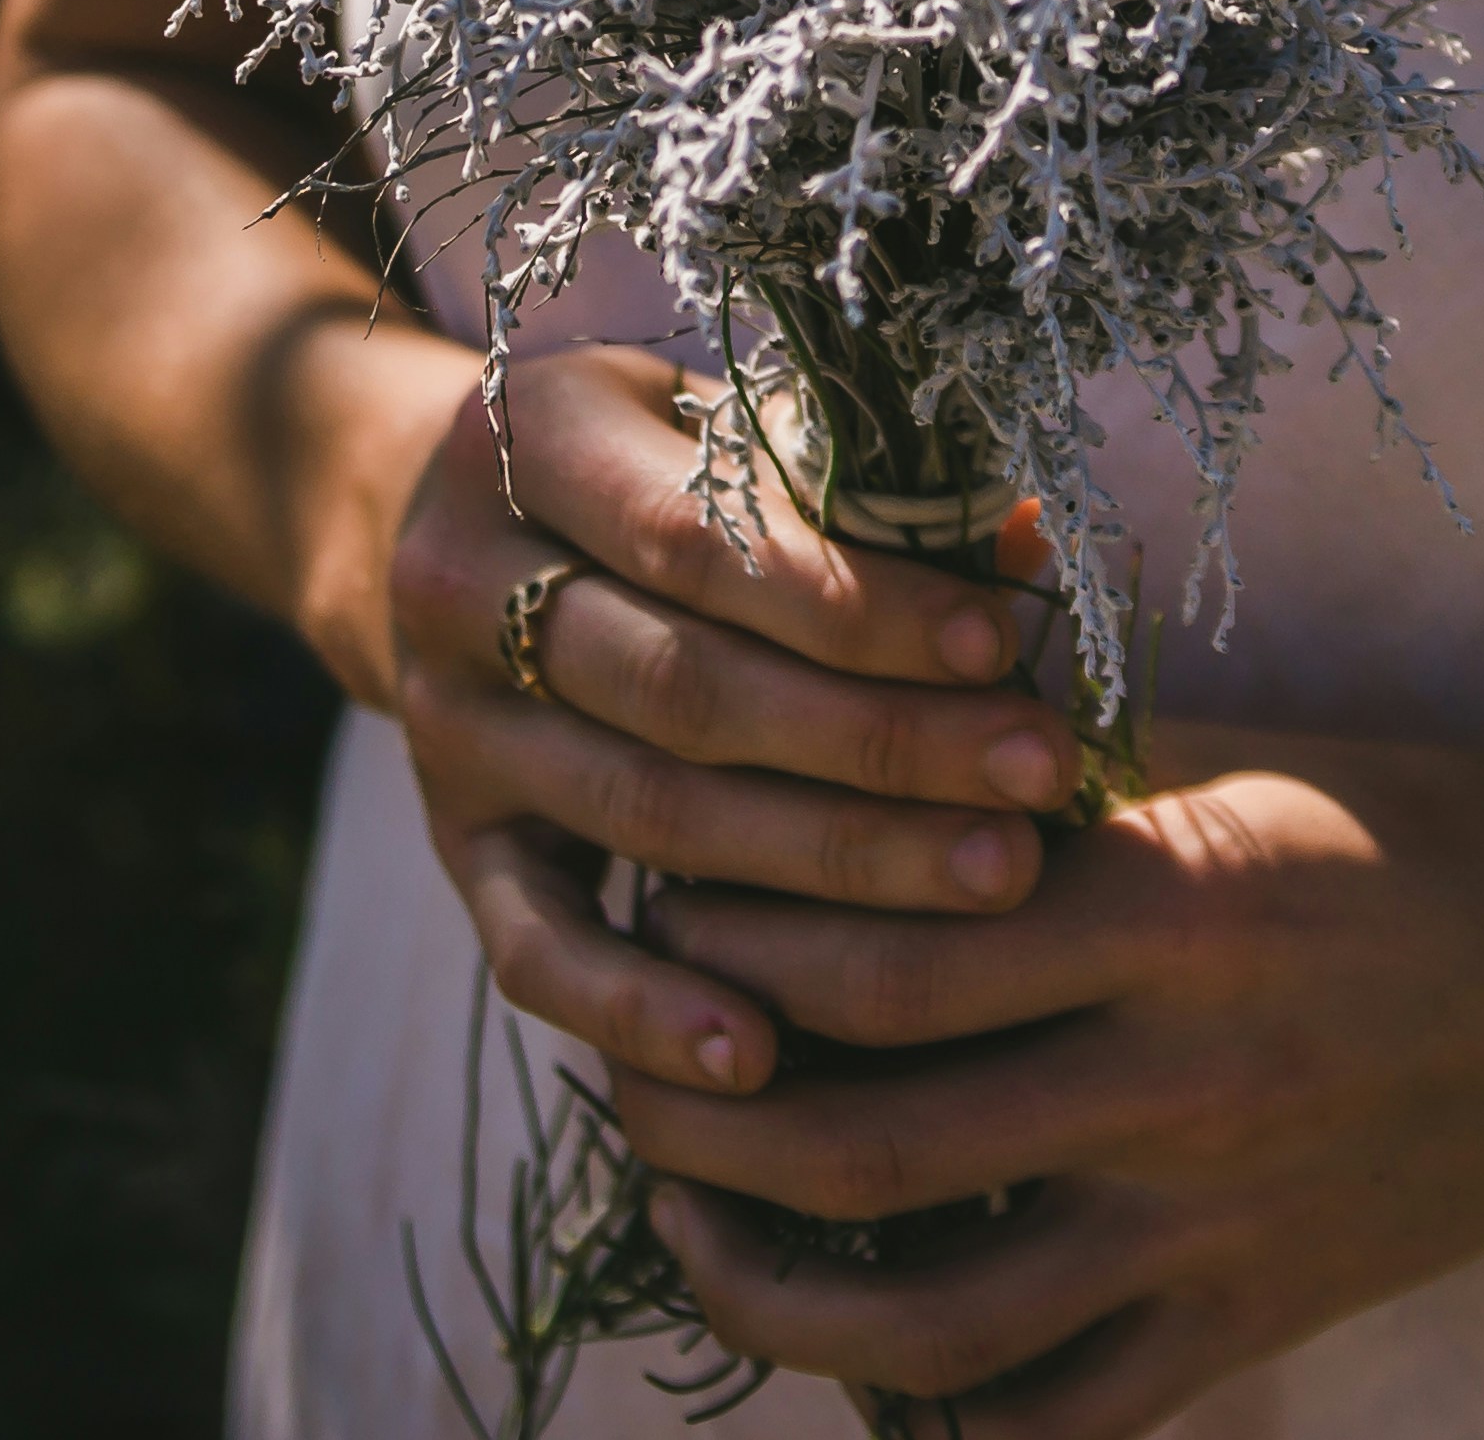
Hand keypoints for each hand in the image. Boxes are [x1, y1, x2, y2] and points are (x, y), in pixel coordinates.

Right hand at [389, 343, 1085, 1103]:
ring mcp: (447, 726)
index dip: (858, 601)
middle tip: (1036, 778)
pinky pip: (535, 947)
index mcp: (535, 440)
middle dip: (881, 742)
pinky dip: (640, 1008)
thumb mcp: (722, 426)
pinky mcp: (453, 845)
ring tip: (987, 879)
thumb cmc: (652, 466)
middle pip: (687, 688)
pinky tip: (759, 1057)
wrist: (449, 525)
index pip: (703, 538)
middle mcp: (458, 582)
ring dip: (828, 863)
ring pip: (645, 810)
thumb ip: (851, 481)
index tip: (1001, 647)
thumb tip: (1023, 542)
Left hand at [604, 730, 1483, 1435]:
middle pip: (868, 1136)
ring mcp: (1216, 1227)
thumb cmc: (1418, 832)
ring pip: (934, 1322)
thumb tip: (880, 672)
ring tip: (681, 1213)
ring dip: (769, 1284)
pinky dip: (937, 1420)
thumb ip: (1063, 747)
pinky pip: (1066, 1423)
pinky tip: (845, 1356)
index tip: (649, 896)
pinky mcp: (1256, 1322)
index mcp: (1169, 906)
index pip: (886, 945)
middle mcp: (1180, 1083)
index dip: (735, 941)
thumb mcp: (1244, 752)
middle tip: (615, 1057)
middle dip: (701, 1109)